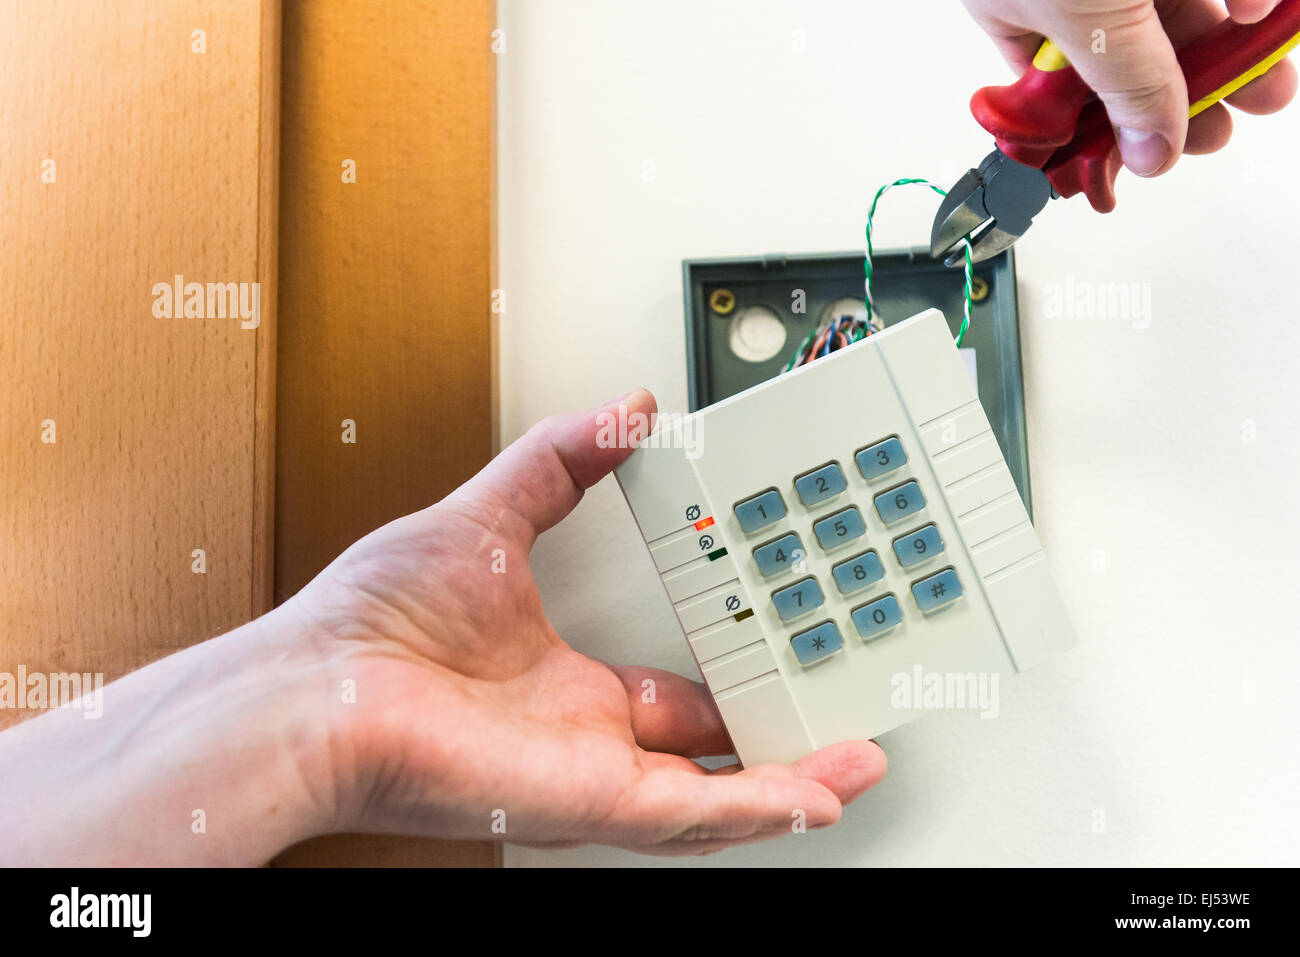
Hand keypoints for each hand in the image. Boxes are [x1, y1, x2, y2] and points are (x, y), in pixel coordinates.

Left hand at [287, 389, 885, 854]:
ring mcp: (591, 774)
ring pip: (719, 795)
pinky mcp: (589, 801)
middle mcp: (586, 736)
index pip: (673, 692)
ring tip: (859, 759)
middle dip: (779, 737)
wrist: (312, 686)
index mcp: (569, 684)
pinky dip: (760, 807)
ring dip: (792, 779)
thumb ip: (563, 461)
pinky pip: (694, 815)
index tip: (779, 642)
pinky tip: (815, 792)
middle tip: (842, 712)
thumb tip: (624, 412)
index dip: (732, 672)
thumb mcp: (492, 512)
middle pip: (709, 751)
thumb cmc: (370, 622)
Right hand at [965, 0, 1297, 175]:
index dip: (1121, 129)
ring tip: (1267, 40)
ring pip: (1181, 11)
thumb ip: (1121, 82)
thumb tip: (1151, 152)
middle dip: (1199, 84)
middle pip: (1141, 54)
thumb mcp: (1079, 16)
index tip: (1167, 148)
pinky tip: (1258, 3)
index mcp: (1024, 20)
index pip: (1070, 98)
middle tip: (1242, 102)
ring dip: (1231, 37)